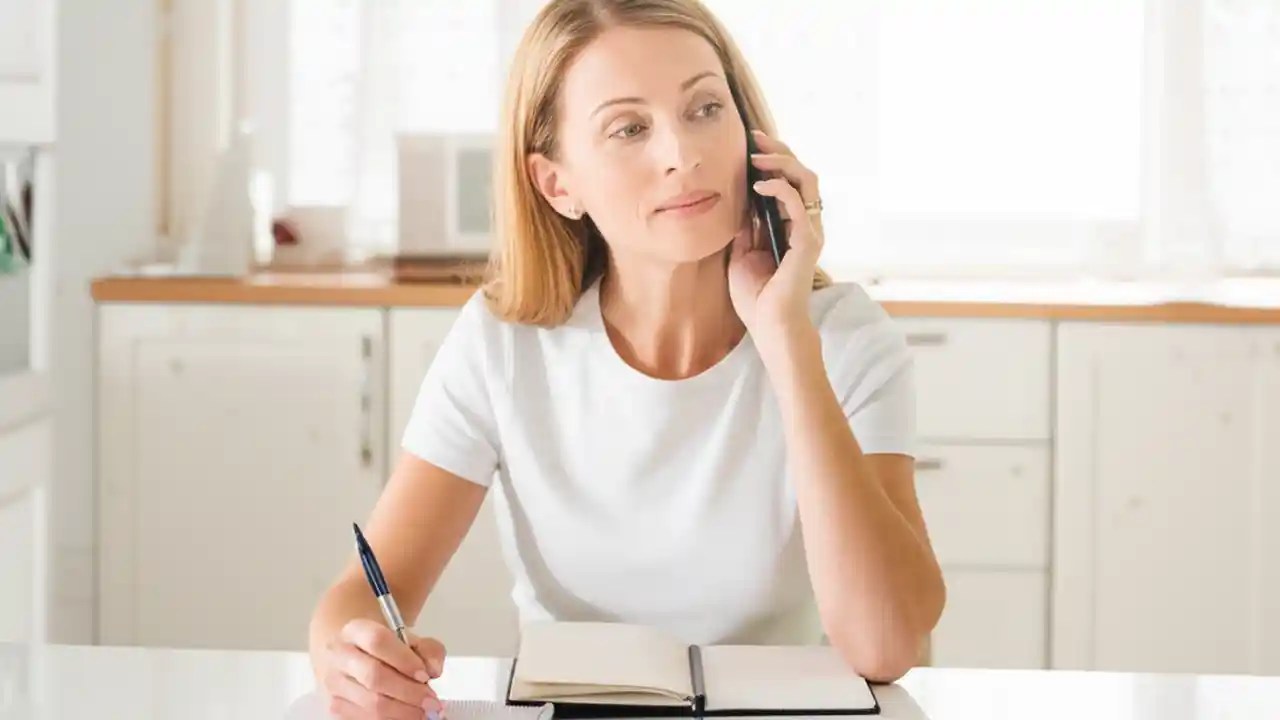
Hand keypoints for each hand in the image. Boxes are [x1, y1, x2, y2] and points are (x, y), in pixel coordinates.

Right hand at [321, 618, 446, 719]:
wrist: (354, 659)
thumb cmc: (385, 650)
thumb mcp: (410, 640)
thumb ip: (428, 649)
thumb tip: (433, 669)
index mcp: (356, 630)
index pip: (378, 641)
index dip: (404, 660)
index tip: (425, 675)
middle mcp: (339, 655)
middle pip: (374, 676)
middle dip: (408, 692)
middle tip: (431, 701)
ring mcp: (334, 683)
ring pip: (370, 703)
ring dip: (403, 711)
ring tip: (423, 711)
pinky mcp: (335, 707)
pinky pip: (366, 719)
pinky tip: (408, 716)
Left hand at [727, 129, 824, 345]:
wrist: (769, 327)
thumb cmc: (757, 298)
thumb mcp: (741, 253)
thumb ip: (744, 227)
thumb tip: (737, 200)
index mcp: (790, 226)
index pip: (789, 182)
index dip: (772, 161)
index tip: (749, 145)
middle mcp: (806, 225)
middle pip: (802, 175)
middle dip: (780, 152)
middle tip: (755, 139)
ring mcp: (810, 232)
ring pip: (807, 182)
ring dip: (783, 163)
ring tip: (758, 157)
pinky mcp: (808, 242)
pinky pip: (799, 205)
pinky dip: (780, 189)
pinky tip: (758, 186)